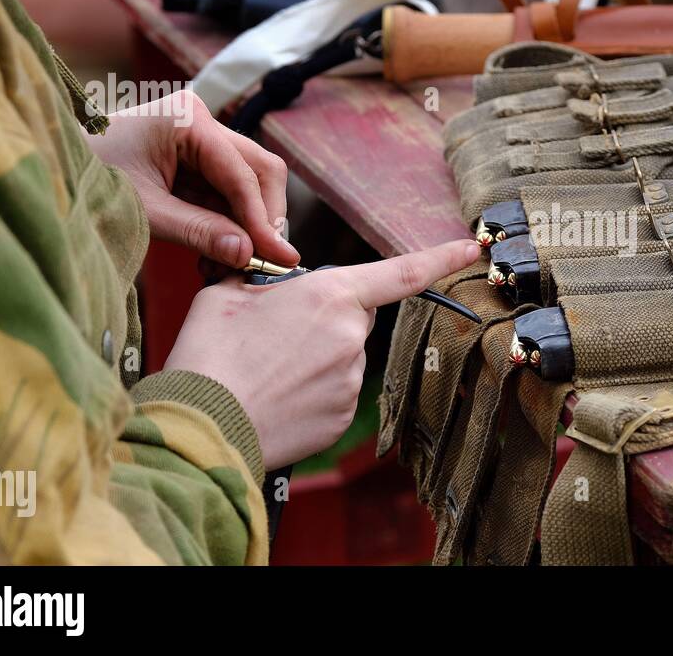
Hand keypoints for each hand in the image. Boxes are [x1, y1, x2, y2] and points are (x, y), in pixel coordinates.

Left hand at [88, 90, 299, 267]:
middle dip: (264, 219)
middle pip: (258, 171)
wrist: (48, 171)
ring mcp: (198, 141)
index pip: (243, 174)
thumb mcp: (145, 212)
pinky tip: (214, 256)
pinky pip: (225, 196)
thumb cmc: (86, 181)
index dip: (263, 220)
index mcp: (188, 121)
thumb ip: (199, 232)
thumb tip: (247, 255)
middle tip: (264, 262)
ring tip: (227, 266)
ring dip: (245, 227)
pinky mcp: (192, 162)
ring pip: (247, 186)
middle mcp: (200, 123)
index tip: (278, 258)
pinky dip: (226, 226)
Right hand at [164, 240, 481, 468]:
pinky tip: (277, 397)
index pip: (401, 272)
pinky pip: (335, 394)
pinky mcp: (342, 418)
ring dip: (316, 359)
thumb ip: (265, 281)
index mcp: (330, 296)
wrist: (200, 426)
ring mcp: (351, 382)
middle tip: (275, 334)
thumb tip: (273, 286)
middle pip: (356, 316)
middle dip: (328, 318)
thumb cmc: (209, 355)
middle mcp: (351, 337)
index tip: (472, 247)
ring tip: (265, 371)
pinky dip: (313, 393)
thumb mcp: (227, 294)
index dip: (440, 257)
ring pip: (343, 358)